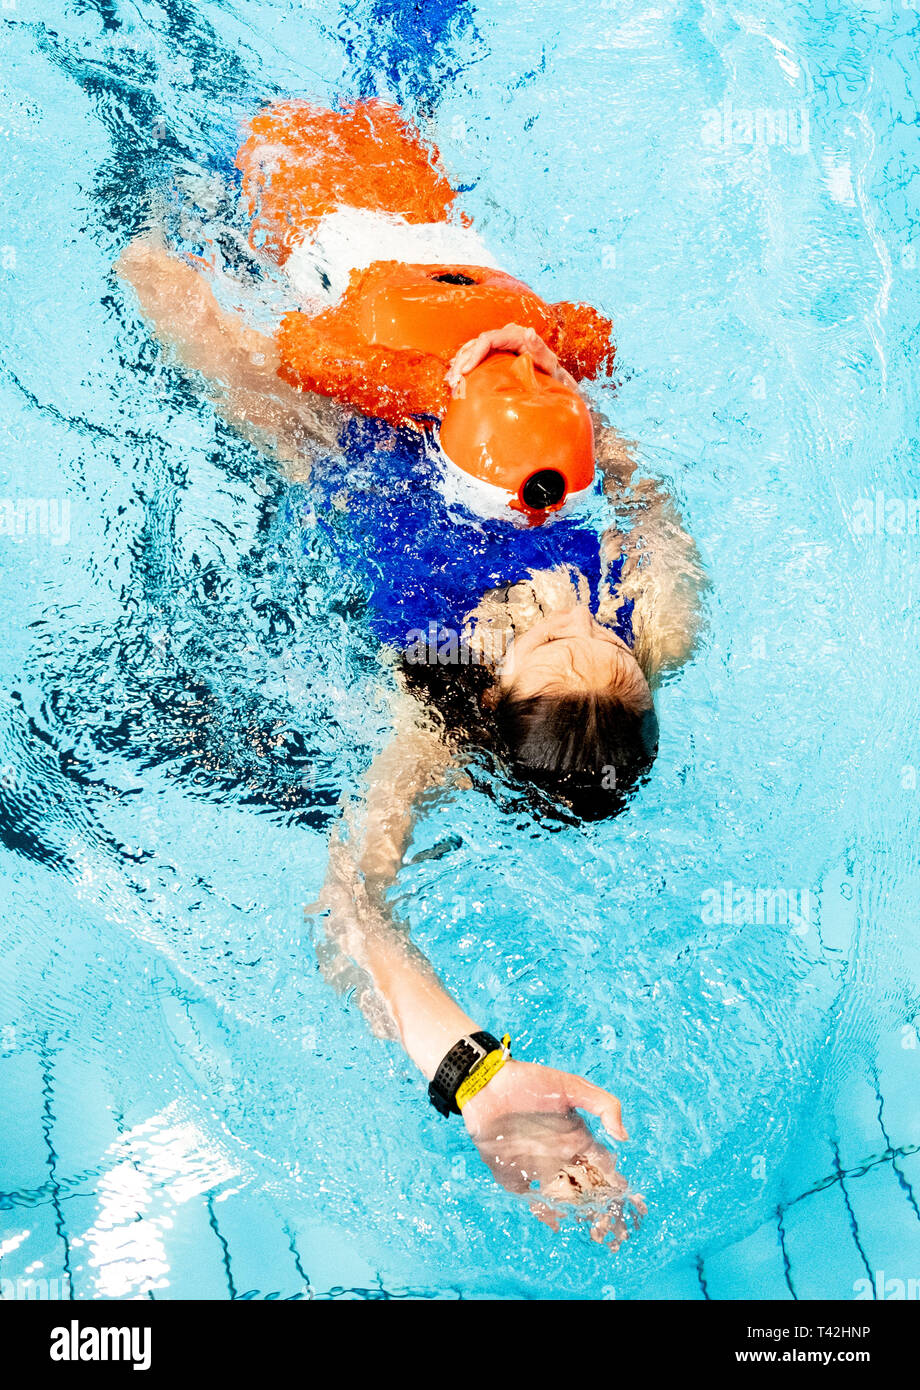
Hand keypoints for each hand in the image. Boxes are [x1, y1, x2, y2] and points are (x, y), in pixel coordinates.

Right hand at [446, 322, 578, 396]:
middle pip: (476, 344)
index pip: (488, 339)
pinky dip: (463, 366)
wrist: (550, 376)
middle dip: (462, 361)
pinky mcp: (493, 353)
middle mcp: (503, 336)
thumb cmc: (550, 369)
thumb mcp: (548, 360)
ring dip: (459, 365)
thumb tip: (529, 332)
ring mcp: (497, 344)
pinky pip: (474, 356)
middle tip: (453, 380)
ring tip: (451, 382)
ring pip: (471, 349)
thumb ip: (538, 347)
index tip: (466, 371)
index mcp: (514, 334)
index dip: (475, 353)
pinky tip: (454, 377)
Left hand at [461, 1057, 643, 1246]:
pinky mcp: (513, 1174)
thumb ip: (602, 1105)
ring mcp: (537, 1167)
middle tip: (609, 1222)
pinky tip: (553, 1220)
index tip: (624, 1195)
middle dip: (599, 1207)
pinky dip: (542, 1211)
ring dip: (575, 1212)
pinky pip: (531, 1198)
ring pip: (562, 1198)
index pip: (602, 1166)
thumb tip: (624, 1136)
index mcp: (577, 1138)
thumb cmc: (530, 1081)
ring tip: (588, 1227)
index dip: (615, 1182)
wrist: (487, 1084)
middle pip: (585, 1188)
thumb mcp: (571, 1086)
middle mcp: (560, 1156)